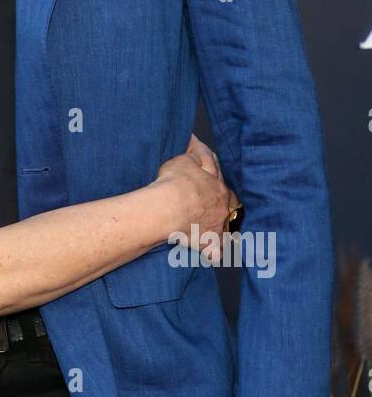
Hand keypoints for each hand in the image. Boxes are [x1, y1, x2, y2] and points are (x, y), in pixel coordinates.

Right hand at [153, 135, 235, 258]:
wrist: (167, 209)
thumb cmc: (175, 183)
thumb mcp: (184, 160)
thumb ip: (195, 154)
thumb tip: (197, 141)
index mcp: (219, 188)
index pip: (222, 184)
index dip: (217, 183)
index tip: (212, 185)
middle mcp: (223, 209)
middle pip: (229, 207)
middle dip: (226, 207)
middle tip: (218, 209)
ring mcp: (217, 228)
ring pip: (227, 230)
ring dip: (225, 230)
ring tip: (221, 232)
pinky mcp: (208, 245)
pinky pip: (215, 252)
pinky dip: (214, 253)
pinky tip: (212, 254)